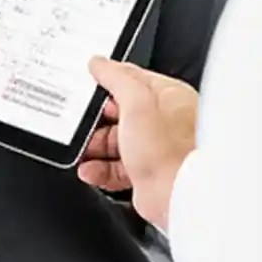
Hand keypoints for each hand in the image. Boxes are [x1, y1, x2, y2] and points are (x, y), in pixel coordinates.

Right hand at [77, 57, 197, 230]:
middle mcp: (165, 122)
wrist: (181, 197)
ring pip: (117, 143)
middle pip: (120, 113)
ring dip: (94, 148)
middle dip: (95, 121)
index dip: (106, 82)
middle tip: (79, 123)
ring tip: (81, 150)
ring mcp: (156, 149)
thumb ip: (116, 78)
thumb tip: (100, 63)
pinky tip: (90, 170)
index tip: (85, 86)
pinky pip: (117, 168)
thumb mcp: (137, 102)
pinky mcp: (147, 175)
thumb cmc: (170, 150)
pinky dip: (100, 169)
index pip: (132, 80)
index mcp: (169, 96)